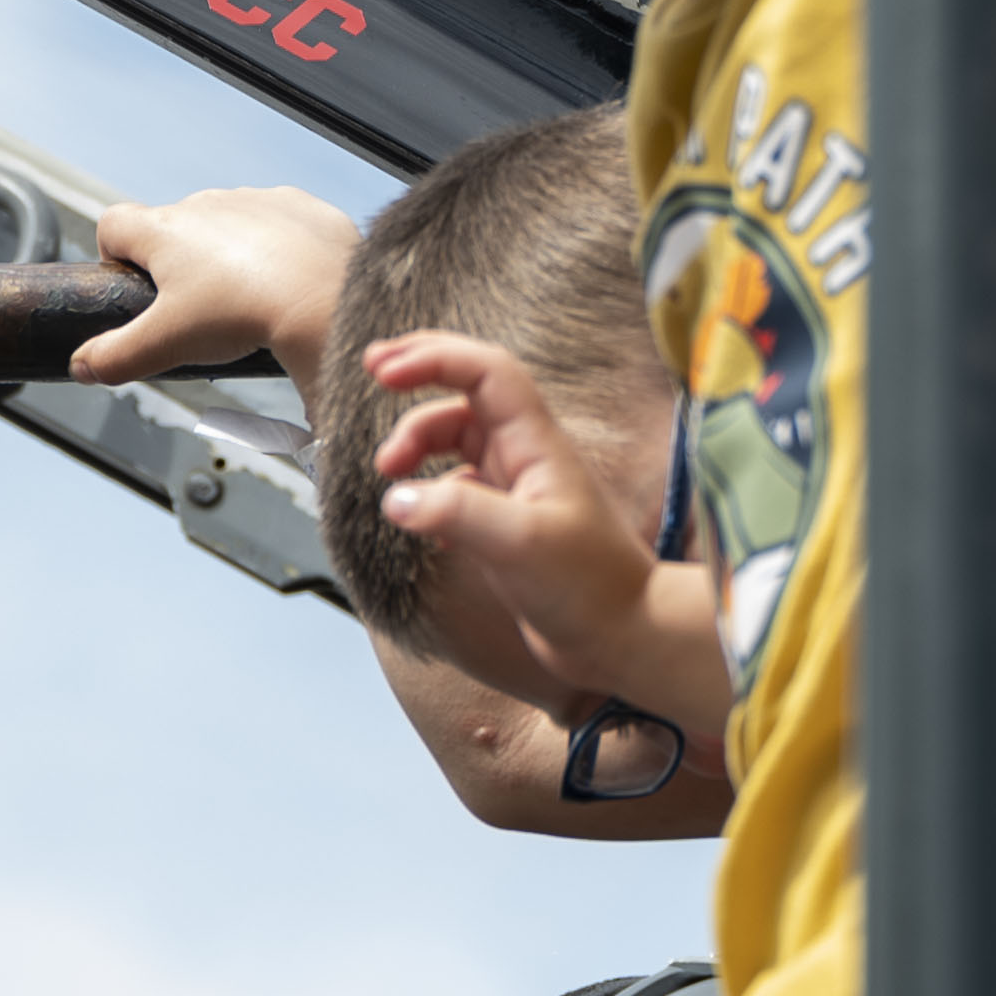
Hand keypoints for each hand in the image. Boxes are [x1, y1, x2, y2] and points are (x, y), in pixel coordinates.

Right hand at [76, 186, 359, 394]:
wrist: (322, 295)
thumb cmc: (239, 314)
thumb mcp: (167, 344)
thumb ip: (117, 357)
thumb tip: (80, 367)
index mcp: (164, 230)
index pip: (113, 224)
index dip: (114, 254)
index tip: (133, 287)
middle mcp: (204, 204)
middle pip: (172, 227)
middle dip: (178, 264)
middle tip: (198, 312)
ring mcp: (254, 199)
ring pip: (226, 223)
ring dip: (227, 252)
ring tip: (247, 299)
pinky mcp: (299, 205)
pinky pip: (276, 220)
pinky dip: (276, 245)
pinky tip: (288, 279)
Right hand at [367, 327, 694, 709]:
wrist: (623, 638)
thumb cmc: (589, 588)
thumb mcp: (518, 544)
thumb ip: (454, 513)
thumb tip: (396, 498)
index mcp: (536, 444)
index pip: (484, 371)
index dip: (433, 357)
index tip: (382, 370)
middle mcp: (526, 458)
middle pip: (463, 399)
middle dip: (417, 385)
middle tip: (371, 378)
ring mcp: (516, 492)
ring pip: (455, 445)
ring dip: (418, 448)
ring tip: (390, 478)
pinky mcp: (507, 528)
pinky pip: (457, 494)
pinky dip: (431, 500)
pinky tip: (425, 531)